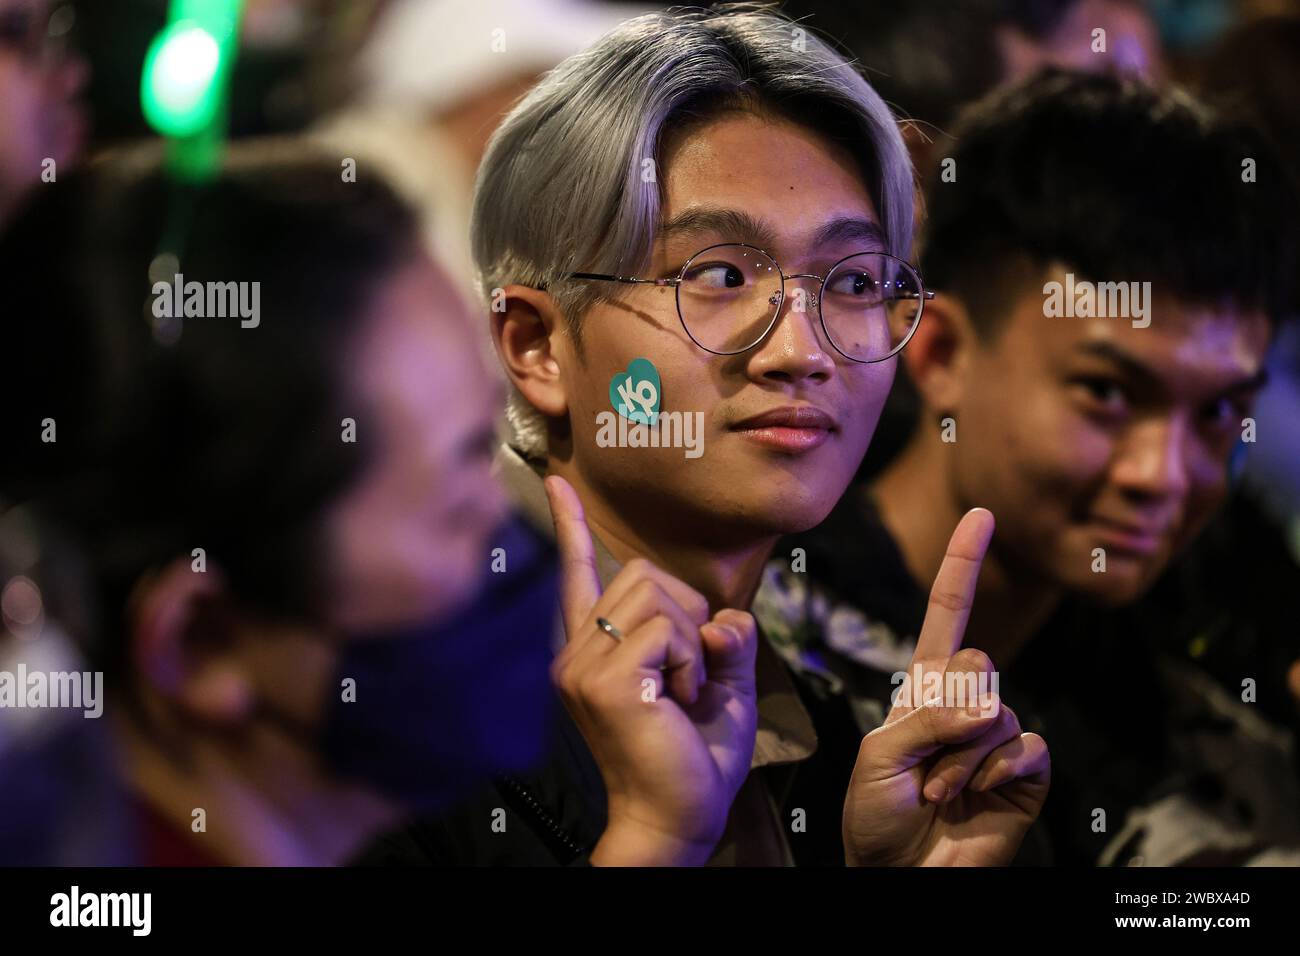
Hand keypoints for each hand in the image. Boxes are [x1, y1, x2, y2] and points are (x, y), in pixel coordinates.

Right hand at [544, 475, 757, 865]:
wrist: (677, 818)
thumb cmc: (694, 758)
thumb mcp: (721, 684)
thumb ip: (723, 638)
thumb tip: (723, 615)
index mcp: (594, 650)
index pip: (579, 575)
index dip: (572, 526)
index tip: (558, 483)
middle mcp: (576, 652)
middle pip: (645, 574)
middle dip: (689, 612)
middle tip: (689, 673)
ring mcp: (584, 664)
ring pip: (659, 595)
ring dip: (693, 640)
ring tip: (682, 691)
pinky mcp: (605, 679)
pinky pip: (670, 629)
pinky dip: (693, 660)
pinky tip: (680, 700)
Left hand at [842, 508, 1049, 865]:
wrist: (902, 874)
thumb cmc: (877, 814)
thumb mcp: (878, 756)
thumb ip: (924, 718)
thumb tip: (988, 706)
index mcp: (925, 686)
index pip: (948, 613)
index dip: (962, 564)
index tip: (980, 515)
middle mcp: (967, 702)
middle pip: (976, 663)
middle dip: (942, 718)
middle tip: (921, 770)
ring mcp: (999, 735)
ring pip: (996, 712)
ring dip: (957, 761)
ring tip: (938, 794)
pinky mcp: (1026, 770)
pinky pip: (1024, 749)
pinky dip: (993, 776)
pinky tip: (974, 799)